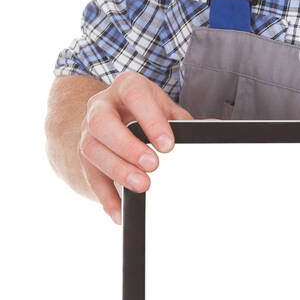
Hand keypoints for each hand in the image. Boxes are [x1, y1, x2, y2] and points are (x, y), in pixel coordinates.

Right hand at [77, 70, 212, 221]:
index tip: (168, 144)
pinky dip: (107, 197)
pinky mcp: (84, 156)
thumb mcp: (169, 112)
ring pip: (92, 149)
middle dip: (127, 145)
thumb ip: (188, 123)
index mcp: (127, 87)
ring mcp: (88, 131)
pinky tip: (121, 212)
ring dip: (118, 170)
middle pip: (102, 122)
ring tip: (142, 186)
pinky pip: (90, 178)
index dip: (150, 119)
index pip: (134, 95)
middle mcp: (102, 105)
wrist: (117, 116)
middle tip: (153, 165)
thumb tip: (216, 129)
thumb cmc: (148, 114)